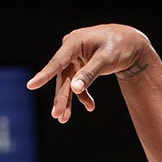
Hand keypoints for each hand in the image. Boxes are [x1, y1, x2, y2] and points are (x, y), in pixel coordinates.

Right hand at [27, 24, 152, 122]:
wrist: (131, 43)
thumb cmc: (119, 47)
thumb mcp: (105, 60)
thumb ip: (89, 74)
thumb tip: (74, 89)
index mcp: (74, 42)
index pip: (58, 62)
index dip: (45, 75)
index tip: (31, 85)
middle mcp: (71, 49)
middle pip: (63, 76)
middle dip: (61, 97)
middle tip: (58, 115)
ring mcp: (74, 58)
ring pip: (68, 82)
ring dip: (69, 100)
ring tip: (63, 119)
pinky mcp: (80, 66)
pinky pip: (78, 83)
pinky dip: (83, 95)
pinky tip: (90, 106)